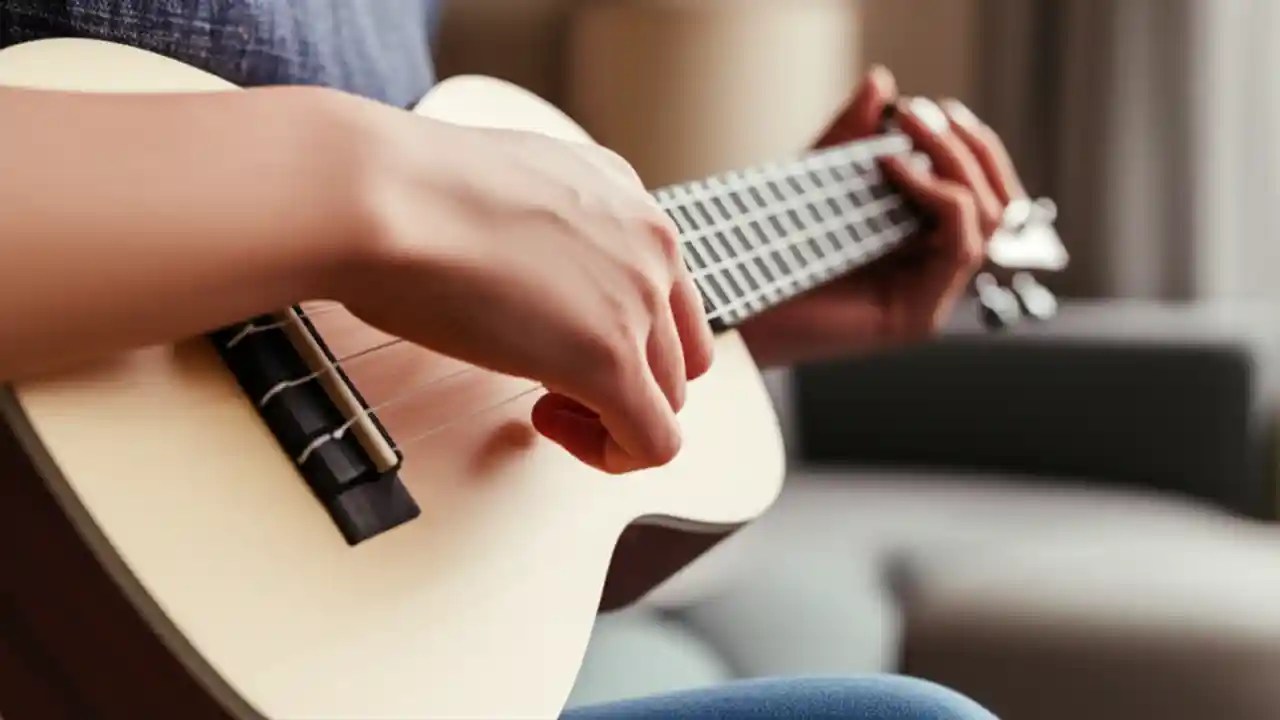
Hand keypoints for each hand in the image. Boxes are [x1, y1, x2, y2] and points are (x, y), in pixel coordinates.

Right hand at [325, 95, 713, 473]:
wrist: (381, 195)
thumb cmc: (407, 191)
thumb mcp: (505, 191)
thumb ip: (543, 232)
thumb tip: (531, 278)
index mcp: (623, 195)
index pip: (666, 289)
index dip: (622, 334)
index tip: (558, 340)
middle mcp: (649, 242)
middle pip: (677, 350)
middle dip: (625, 381)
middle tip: (552, 386)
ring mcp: (638, 301)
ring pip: (669, 397)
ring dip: (610, 416)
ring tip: (541, 406)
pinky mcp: (611, 360)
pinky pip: (653, 443)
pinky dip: (611, 455)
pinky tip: (547, 425)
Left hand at [737, 66, 1028, 366]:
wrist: (735, 300)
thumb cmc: (772, 249)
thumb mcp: (818, 178)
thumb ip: (851, 134)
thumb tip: (881, 82)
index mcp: (919, 244)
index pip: (983, 190)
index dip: (968, 144)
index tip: (925, 108)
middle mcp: (931, 274)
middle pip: (999, 203)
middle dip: (967, 147)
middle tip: (920, 113)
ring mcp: (928, 299)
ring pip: (987, 220)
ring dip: (955, 162)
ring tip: (909, 129)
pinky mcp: (915, 318)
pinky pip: (960, 248)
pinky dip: (938, 197)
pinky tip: (895, 167)